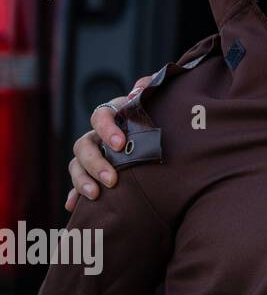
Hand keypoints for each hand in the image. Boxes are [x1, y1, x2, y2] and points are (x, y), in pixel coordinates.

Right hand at [65, 75, 151, 211]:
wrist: (163, 136)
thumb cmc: (160, 116)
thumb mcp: (157, 100)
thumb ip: (150, 88)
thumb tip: (137, 91)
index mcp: (114, 115)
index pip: (102, 116)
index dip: (107, 129)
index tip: (121, 144)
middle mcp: (98, 135)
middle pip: (84, 145)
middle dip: (95, 163)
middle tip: (112, 180)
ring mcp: (92, 155)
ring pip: (77, 165)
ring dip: (82, 180)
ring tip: (96, 194)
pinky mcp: (93, 174)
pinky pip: (77, 184)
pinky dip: (74, 195)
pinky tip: (73, 205)